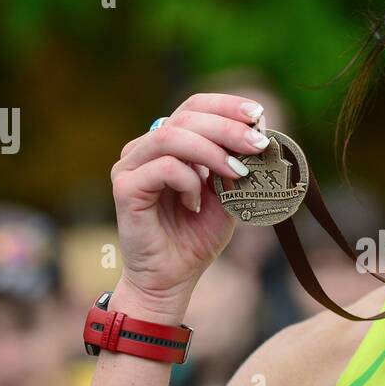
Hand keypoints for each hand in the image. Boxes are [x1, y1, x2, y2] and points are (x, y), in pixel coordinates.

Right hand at [110, 93, 270, 322]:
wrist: (171, 280)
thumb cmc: (195, 238)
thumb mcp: (227, 196)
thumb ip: (236, 165)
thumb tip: (259, 134)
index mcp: (168, 144)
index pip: (194, 107)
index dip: (226, 105)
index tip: (259, 115)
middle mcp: (145, 148)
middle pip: (186, 116)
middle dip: (228, 128)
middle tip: (258, 144)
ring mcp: (131, 165)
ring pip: (172, 136)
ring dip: (212, 151)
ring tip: (236, 173)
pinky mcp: (125, 186)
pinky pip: (163, 167)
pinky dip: (189, 181)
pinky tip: (196, 203)